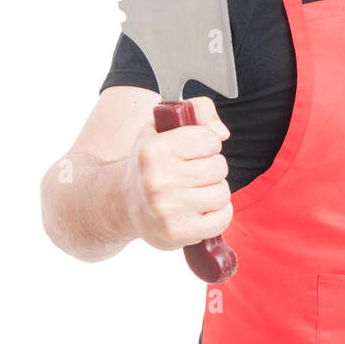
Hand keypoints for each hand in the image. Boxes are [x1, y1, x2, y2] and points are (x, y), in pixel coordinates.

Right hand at [123, 96, 232, 251]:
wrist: (121, 203)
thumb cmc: (152, 162)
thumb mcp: (164, 126)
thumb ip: (198, 110)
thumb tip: (222, 133)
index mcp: (152, 149)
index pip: (210, 139)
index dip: (207, 144)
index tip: (192, 151)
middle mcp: (156, 179)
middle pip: (219, 167)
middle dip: (211, 169)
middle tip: (191, 174)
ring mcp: (165, 209)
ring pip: (222, 193)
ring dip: (214, 192)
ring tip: (193, 192)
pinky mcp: (176, 233)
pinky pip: (222, 219)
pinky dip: (218, 215)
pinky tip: (199, 210)